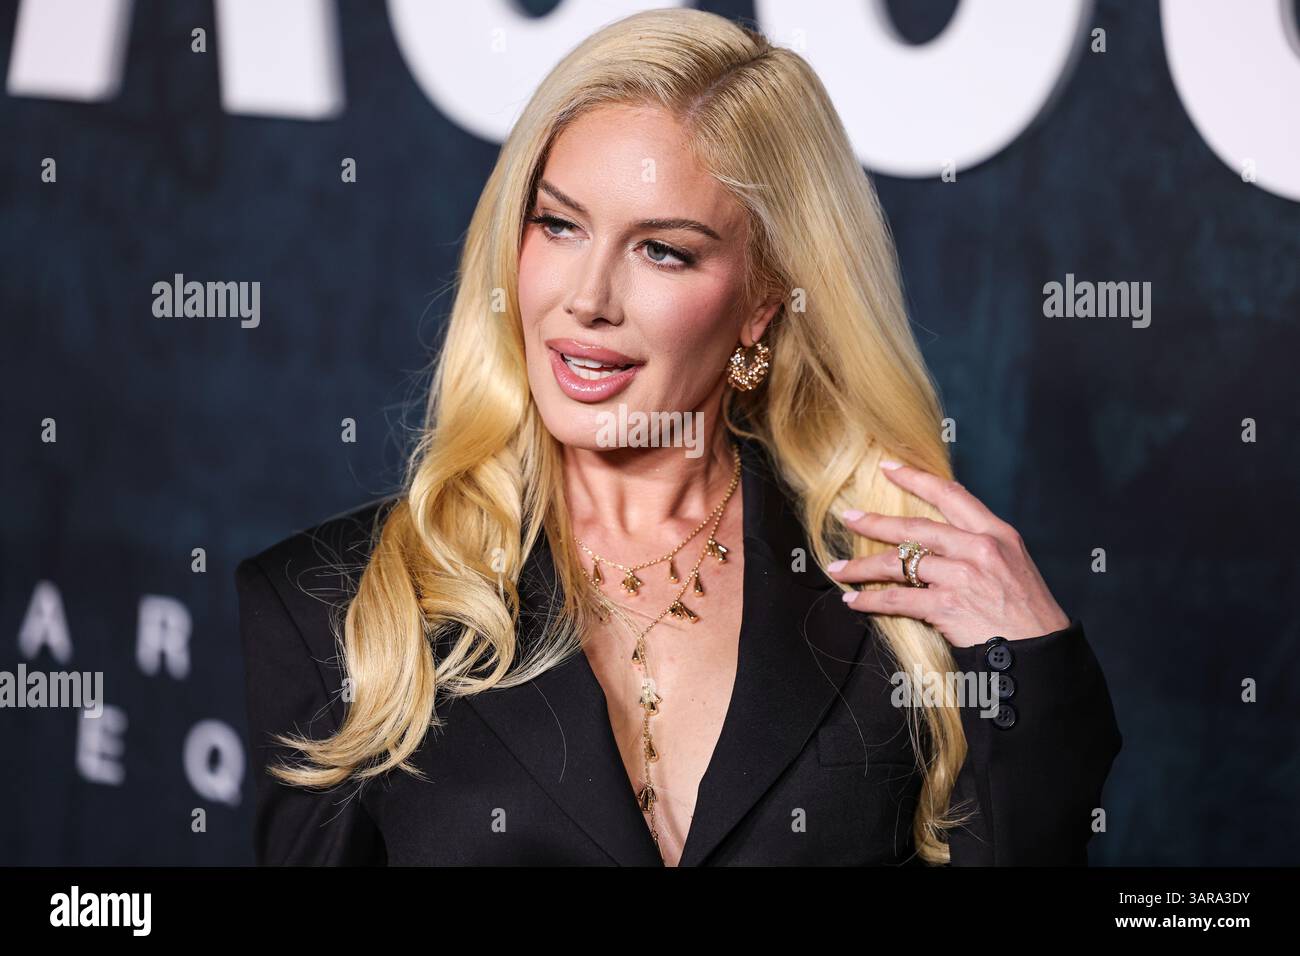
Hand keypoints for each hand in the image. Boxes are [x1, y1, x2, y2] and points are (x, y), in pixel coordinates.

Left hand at [828, 460, 1069, 647]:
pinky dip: (870, 600)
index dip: (915, 478)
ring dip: (862, 567)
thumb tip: (941, 534)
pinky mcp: (948, 607)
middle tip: (848, 517)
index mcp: (995, 532)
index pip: (950, 494)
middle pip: (914, 528)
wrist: (1040, 650)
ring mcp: (962, 577)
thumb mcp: (1013, 562)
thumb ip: (978, 543)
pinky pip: (897, 599)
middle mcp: (978, 548)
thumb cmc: (1026, 609)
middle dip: (874, 523)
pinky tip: (853, 600)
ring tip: (838, 568)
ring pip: (899, 563)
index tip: (888, 468)